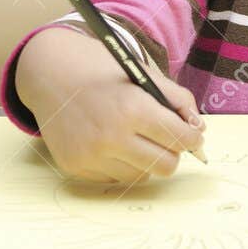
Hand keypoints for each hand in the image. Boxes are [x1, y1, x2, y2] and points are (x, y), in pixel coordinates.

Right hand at [18, 28, 205, 184]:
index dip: (192, 137)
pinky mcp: (75, 166)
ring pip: (141, 176)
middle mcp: (111, 136)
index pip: (181, 139)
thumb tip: (198, 129)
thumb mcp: (142, 73)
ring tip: (134, 138)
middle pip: (166, 165)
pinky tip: (110, 142)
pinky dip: (119, 164)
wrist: (50, 73)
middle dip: (172, 152)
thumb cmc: (101, 71)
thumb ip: (176, 98)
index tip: (191, 136)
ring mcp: (91, 155)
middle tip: (166, 140)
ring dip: (145, 160)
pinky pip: (114, 177)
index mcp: (132, 108)